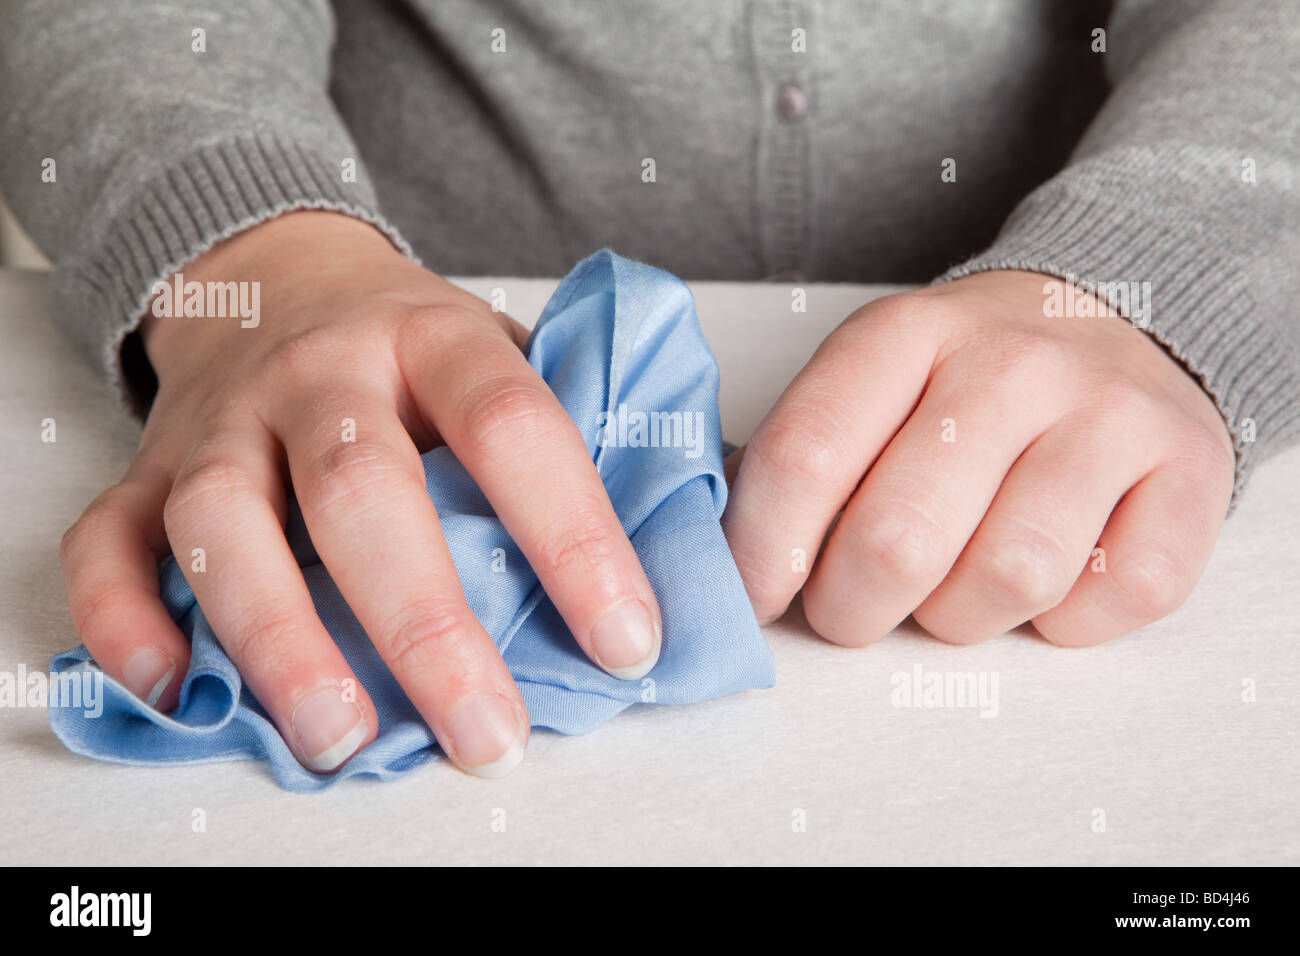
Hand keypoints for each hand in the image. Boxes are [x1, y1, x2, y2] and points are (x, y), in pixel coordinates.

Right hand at [59, 211, 660, 776]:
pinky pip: (108, 545)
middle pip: (362, 490)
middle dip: (426, 624)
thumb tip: (680, 546)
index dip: (575, 538)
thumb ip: (572, 436)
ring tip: (342, 738)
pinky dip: (126, 622)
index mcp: (435, 339)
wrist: (279, 278)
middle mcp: (321, 376)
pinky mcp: (146, 470)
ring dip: (279, 640)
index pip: (514, 428)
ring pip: (226, 524)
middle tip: (488, 732)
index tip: (627, 643)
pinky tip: (177, 690)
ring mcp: (223, 423)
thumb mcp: (502, 354)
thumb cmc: (412, 348)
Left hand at [723, 269, 1234, 646]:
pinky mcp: (1190, 471)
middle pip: (897, 539)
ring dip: (958, 618)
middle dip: (852, 609)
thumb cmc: (966, 378)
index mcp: (905, 333)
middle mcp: (1012, 362)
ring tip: (952, 587)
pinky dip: (1062, 623)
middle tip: (853, 607)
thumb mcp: (870, 378)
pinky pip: (1111, 602)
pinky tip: (1044, 581)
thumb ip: (800, 456)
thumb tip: (723, 553)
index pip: (804, 456)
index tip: (755, 598)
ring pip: (1006, 580)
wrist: (1116, 317)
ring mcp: (1110, 413)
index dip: (762, 552)